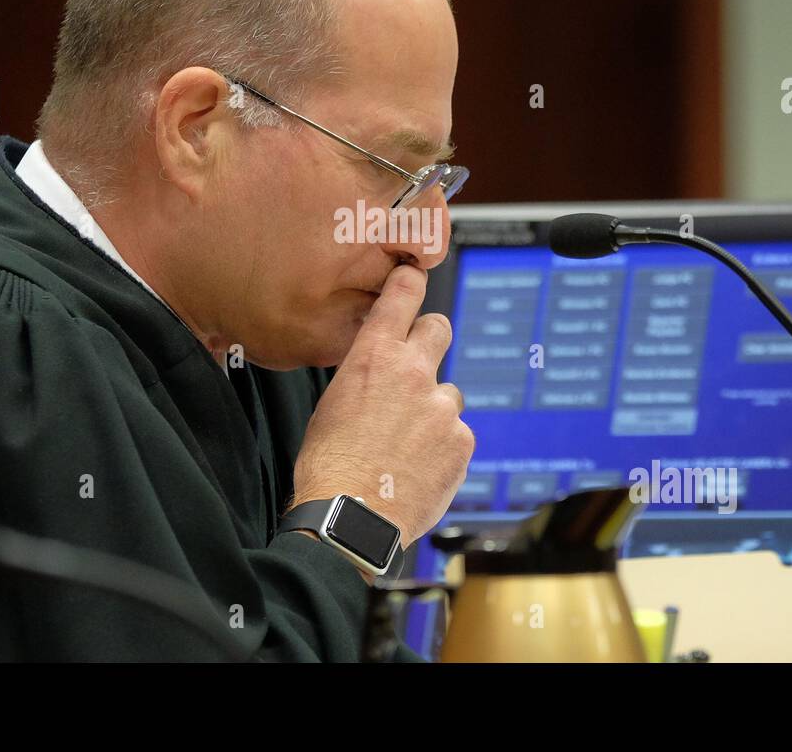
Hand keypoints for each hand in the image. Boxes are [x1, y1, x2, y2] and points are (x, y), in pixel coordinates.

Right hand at [291, 264, 473, 549]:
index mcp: (374, 357)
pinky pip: (456, 434)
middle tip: (417, 366)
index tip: (414, 276)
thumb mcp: (332, 403)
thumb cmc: (329, 463)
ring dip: (433, 411)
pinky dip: (442, 448)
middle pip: (439, 328)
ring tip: (406, 445)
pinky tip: (418, 467)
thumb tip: (380, 374)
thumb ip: (366, 377)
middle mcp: (413, 372)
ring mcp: (442, 407)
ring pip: (447, 394)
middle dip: (430, 340)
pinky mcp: (462, 440)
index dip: (410, 282)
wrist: (350, 515)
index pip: (402, 295)